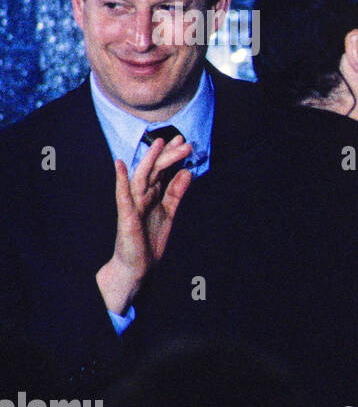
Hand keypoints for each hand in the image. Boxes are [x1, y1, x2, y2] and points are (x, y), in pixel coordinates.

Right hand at [96, 135, 192, 313]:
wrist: (136, 266)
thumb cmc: (149, 239)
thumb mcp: (169, 212)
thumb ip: (176, 192)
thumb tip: (187, 171)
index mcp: (153, 194)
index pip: (163, 171)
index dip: (173, 156)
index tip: (185, 142)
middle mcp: (142, 196)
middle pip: (155, 170)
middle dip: (168, 155)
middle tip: (182, 140)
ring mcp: (133, 204)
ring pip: (141, 178)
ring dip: (150, 161)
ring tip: (157, 144)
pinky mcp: (126, 216)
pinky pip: (123, 195)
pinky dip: (121, 179)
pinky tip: (120, 165)